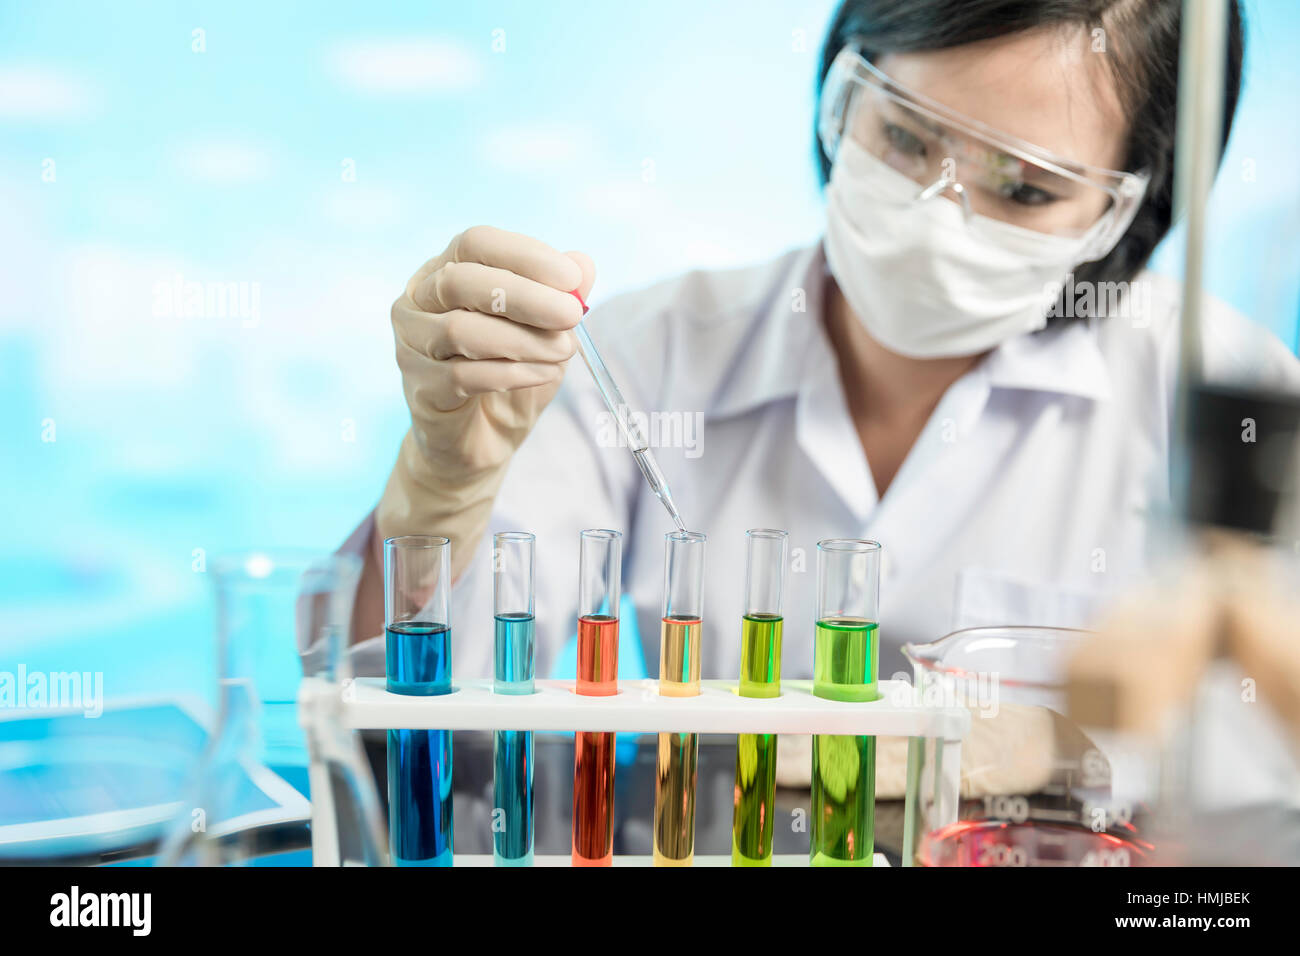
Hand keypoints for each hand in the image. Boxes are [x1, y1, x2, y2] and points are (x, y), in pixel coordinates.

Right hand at [392, 225, 595, 474]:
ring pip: (459, 330)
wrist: (482, 441)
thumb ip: (559, 298)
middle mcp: (416, 302)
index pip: (475, 244)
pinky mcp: (420, 390)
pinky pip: (461, 376)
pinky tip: (543, 374)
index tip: (573, 279)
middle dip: (525, 296)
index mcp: (444, 272)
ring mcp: (410, 346)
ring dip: (522, 340)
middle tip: (572, 315)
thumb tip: (584, 263)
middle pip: (461, 281)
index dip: (524, 256)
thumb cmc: (509, 374)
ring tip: (563, 351)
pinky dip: (510, 373)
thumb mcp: (544, 333)